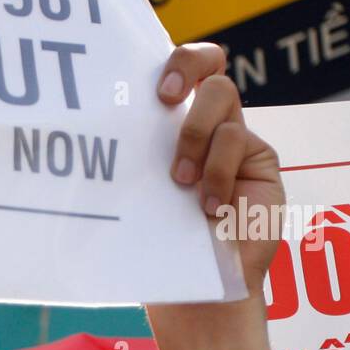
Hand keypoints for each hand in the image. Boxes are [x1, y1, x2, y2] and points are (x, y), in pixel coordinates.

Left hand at [156, 43, 283, 297]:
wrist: (200, 288)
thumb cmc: (159, 245)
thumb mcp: (137, 198)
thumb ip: (131, 163)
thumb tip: (89, 137)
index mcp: (168, 128)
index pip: (176, 71)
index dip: (173, 60)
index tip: (153, 87)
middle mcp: (205, 124)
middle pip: (209, 61)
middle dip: (187, 65)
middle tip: (166, 98)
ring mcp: (235, 139)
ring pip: (221, 95)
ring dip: (194, 135)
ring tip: (180, 182)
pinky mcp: (261, 159)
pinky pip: (237, 139)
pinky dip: (217, 171)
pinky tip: (208, 207)